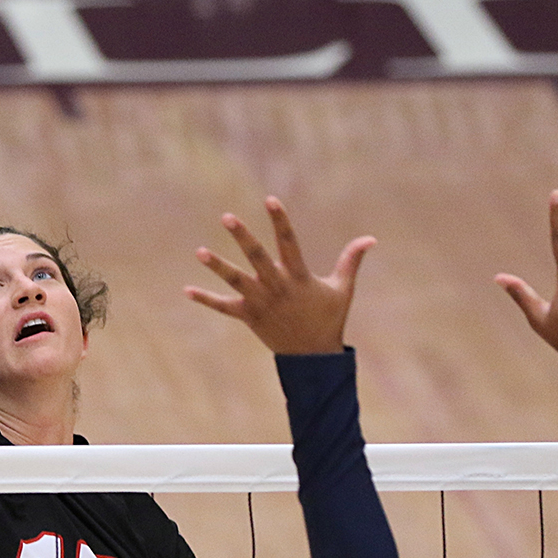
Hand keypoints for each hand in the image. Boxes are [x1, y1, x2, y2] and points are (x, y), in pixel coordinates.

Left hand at [184, 196, 375, 355]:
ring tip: (200, 252)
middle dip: (242, 237)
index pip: (289, 242)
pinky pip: (223, 308)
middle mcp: (276, 287)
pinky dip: (206, 300)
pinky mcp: (248, 317)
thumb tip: (371, 238)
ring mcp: (260, 303)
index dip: (279, 220)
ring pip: (236, 281)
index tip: (270, 199)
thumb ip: (351, 261)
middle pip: (257, 257)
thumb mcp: (342, 289)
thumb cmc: (329, 319)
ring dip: (218, 267)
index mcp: (298, 277)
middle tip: (227, 217)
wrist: (313, 358)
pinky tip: (186, 290)